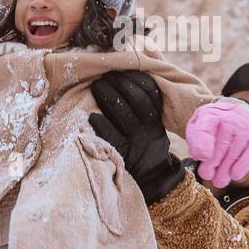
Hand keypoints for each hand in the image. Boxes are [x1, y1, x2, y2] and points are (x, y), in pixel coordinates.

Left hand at [88, 70, 183, 204]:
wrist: (149, 180)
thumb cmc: (145, 146)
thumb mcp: (152, 127)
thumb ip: (147, 104)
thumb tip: (138, 68)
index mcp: (157, 122)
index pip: (151, 94)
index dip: (137, 79)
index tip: (123, 69)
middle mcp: (149, 131)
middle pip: (137, 100)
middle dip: (120, 83)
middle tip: (105, 75)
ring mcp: (136, 144)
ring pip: (124, 114)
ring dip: (108, 97)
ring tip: (97, 86)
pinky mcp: (123, 155)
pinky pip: (112, 136)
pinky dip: (101, 124)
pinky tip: (92, 116)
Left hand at [185, 99, 248, 186]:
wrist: (234, 113)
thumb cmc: (213, 126)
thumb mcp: (196, 128)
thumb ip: (196, 140)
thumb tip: (202, 155)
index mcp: (210, 114)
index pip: (205, 128)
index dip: (203, 143)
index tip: (202, 156)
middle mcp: (231, 117)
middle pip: (220, 147)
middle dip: (212, 165)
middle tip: (207, 174)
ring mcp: (247, 127)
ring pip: (234, 154)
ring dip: (225, 170)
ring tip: (219, 180)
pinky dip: (241, 168)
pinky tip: (234, 175)